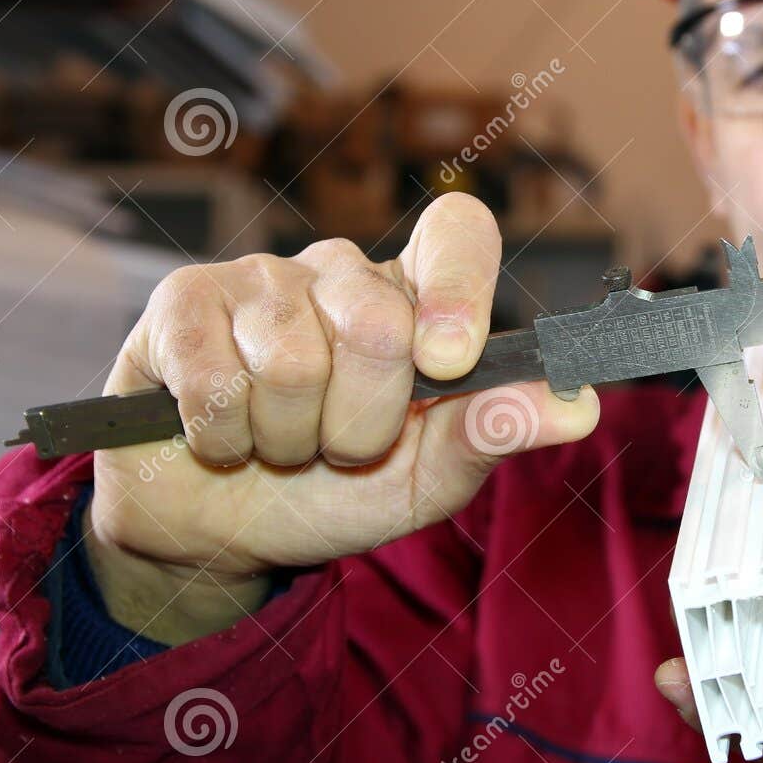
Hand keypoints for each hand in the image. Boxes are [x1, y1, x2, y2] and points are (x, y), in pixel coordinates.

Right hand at [85, 193, 599, 643]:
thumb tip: (578, 406)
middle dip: (362, 424)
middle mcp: (342, 271)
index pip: (458, 231)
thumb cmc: (330, 493)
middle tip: (336, 446)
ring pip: (293, 362)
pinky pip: (219, 381)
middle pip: (381, 326)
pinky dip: (223, 437)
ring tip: (277, 442)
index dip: (460, 288)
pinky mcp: (184, 304)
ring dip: (288, 440)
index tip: (449, 359)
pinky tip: (220, 434)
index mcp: (414, 297)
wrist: (213, 531)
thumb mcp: (423, 481)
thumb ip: (492, 435)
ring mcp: (259, 278)